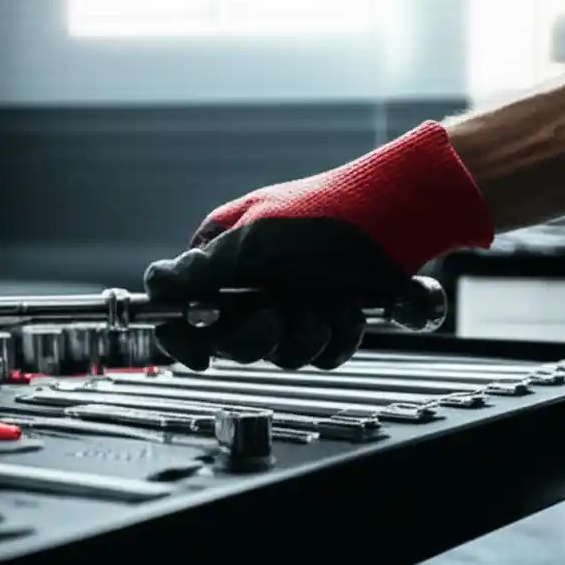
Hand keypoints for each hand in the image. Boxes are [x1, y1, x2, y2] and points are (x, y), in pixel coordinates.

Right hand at [144, 121, 492, 369]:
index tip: (197, 355)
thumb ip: (204, 268)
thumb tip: (157, 283)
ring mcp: (293, 301)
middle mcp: (254, 284)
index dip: (184, 336)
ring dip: (307, 336)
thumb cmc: (329, 209)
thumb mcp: (257, 235)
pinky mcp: (331, 317)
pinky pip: (324, 353)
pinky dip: (341, 336)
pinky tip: (354, 310)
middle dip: (258, 337)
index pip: (184, 307)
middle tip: (275, 318)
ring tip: (330, 308)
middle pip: (232, 342)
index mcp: (225, 257)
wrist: (407, 209)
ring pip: (281, 353)